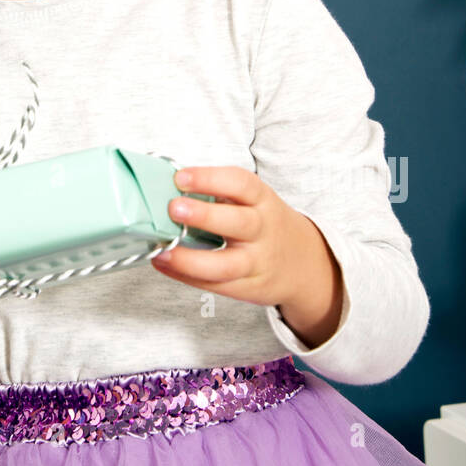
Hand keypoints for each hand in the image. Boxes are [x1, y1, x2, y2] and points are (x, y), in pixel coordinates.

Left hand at [152, 166, 312, 309]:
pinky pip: (215, 285)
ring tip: (162, 249)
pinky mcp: (248, 288)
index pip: (241, 184)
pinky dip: (185, 276)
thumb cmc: (265, 224)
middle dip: (204, 215)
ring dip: (189, 259)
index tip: (180, 177)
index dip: (209, 178)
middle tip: (173, 208)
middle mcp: (263, 230)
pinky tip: (163, 263)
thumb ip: (220, 195)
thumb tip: (167, 188)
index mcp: (263, 200)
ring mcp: (257, 262)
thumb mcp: (255, 201)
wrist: (303, 263)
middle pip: (238, 223)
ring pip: (224, 265)